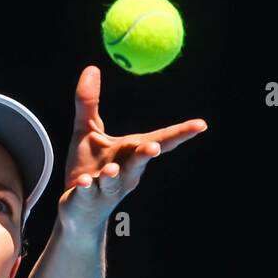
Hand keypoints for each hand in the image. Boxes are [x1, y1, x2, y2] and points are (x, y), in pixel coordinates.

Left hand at [56, 65, 206, 231]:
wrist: (76, 210)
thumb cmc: (89, 169)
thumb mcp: (86, 132)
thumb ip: (89, 103)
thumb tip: (92, 68)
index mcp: (131, 154)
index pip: (160, 141)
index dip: (180, 134)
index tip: (201, 125)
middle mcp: (125, 173)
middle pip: (139, 162)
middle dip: (146, 155)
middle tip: (154, 147)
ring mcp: (107, 189)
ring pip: (113, 181)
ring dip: (113, 175)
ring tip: (110, 169)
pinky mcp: (87, 201)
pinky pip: (87, 193)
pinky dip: (86, 188)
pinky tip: (84, 182)